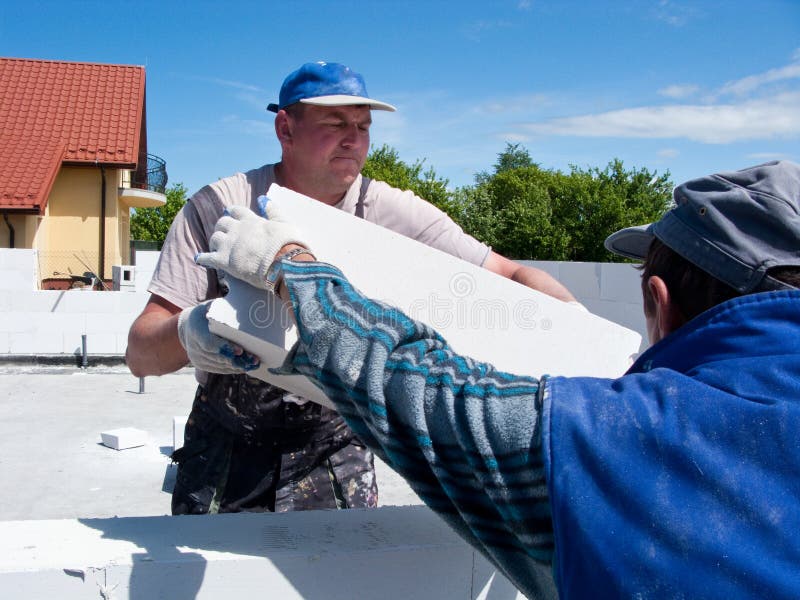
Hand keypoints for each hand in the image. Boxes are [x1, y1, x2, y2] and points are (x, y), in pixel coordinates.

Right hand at [177, 300, 259, 372]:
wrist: (190, 326)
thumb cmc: (206, 313)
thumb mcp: (212, 307)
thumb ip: (223, 309)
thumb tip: (241, 308)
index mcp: (195, 329)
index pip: (209, 343)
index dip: (224, 348)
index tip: (240, 350)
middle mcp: (193, 346)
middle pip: (216, 357)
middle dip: (236, 359)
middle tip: (252, 359)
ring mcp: (196, 357)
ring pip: (218, 365)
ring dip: (237, 366)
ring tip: (253, 363)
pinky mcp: (201, 365)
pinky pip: (218, 369)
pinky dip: (232, 369)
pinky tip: (245, 367)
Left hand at [195, 196, 310, 289]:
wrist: (285, 264)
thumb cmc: (289, 245)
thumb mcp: (285, 223)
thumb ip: (273, 210)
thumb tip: (262, 198)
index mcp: (251, 220)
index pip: (236, 210)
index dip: (233, 212)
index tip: (231, 215)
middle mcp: (237, 229)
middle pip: (222, 223)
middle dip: (223, 227)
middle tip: (226, 233)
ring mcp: (229, 245)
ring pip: (214, 238)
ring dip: (215, 242)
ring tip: (218, 247)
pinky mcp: (224, 261)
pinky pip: (207, 258)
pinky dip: (203, 258)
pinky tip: (199, 259)